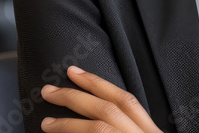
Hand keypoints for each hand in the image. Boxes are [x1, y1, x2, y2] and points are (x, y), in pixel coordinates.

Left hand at [40, 66, 162, 132]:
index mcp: (151, 132)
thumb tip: (98, 113)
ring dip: (68, 124)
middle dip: (75, 98)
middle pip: (108, 110)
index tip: (74, 72)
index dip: (98, 83)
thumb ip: (129, 128)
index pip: (125, 100)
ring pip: (99, 129)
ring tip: (46, 123)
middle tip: (49, 91)